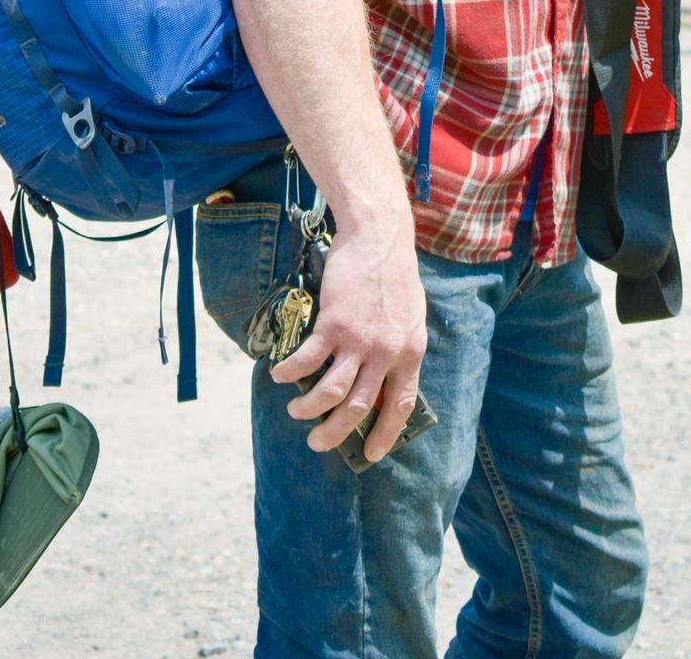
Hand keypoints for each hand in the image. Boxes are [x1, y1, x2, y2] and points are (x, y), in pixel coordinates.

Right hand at [270, 214, 426, 463]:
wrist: (379, 236)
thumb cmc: (395, 272)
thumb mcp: (411, 316)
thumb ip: (400, 347)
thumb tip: (385, 375)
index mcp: (410, 352)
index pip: (400, 405)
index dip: (386, 433)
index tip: (372, 454)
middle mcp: (387, 352)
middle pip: (359, 408)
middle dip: (336, 433)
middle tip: (318, 443)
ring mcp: (360, 340)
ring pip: (332, 393)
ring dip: (310, 409)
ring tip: (297, 413)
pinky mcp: (334, 323)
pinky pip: (307, 360)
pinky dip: (291, 373)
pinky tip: (280, 375)